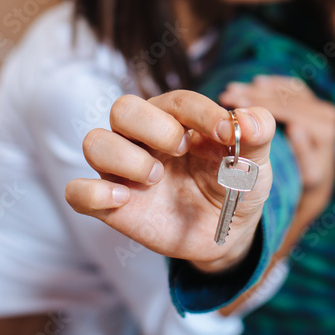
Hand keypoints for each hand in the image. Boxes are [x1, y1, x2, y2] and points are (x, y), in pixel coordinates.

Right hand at [65, 90, 274, 273]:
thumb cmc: (236, 186)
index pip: (177, 101)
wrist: (226, 234)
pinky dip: (93, 192)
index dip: (201, 113)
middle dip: (152, 126)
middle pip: (122, 108)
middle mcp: (144, 138)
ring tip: (156, 177)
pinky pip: (77, 192)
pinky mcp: (111, 205)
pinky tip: (123, 199)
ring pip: (94, 142)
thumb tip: (252, 118)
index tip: (227, 134)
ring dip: (124, 157)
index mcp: (178, 120)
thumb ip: (257, 135)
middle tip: (180, 149)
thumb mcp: (256, 163)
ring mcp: (125, 171)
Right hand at [219, 76, 334, 219]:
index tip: (234, 104)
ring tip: (232, 89)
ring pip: (285, 89)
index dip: (259, 104)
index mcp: (324, 130)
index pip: (287, 110)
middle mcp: (326, 114)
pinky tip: (255, 83)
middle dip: (253, 94)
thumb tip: (295, 126)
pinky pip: (291, 86)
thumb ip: (303, 152)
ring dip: (257, 88)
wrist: (317, 180)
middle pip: (284, 97)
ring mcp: (320, 105)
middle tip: (227, 94)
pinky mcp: (314, 101)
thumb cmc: (305, 181)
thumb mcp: (307, 174)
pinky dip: (271, 84)